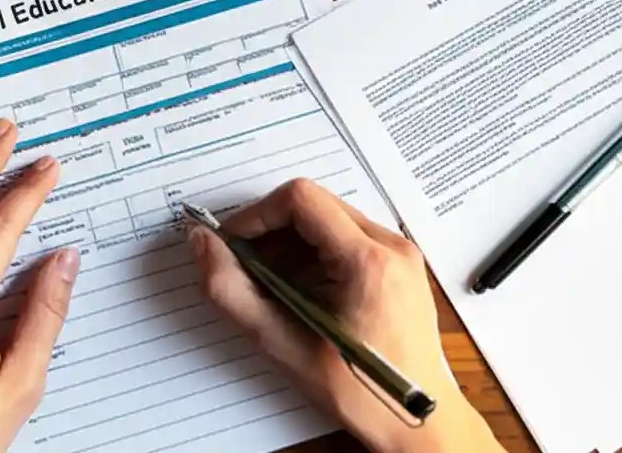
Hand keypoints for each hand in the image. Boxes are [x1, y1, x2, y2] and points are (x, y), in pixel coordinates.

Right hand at [189, 179, 503, 452]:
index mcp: (368, 261)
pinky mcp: (400, 264)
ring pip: (329, 218)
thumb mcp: (283, 345)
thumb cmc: (361, 392)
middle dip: (271, 230)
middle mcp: (392, 245)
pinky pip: (348, 236)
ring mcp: (401, 253)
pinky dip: (315, 253)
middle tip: (247, 268)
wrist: (419, 422)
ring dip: (291, 243)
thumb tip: (202, 244)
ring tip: (275, 287)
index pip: (301, 199)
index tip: (233, 244)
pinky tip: (303, 291)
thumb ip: (233, 292)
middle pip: (314, 204)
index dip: (256, 215)